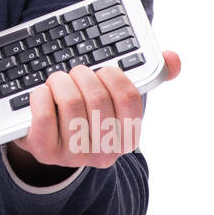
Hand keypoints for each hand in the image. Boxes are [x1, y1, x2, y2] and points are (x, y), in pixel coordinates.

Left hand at [7, 50, 180, 181]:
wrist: (50, 139)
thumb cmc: (88, 112)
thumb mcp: (116, 99)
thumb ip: (149, 75)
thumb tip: (172, 58)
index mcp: (127, 138)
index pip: (129, 98)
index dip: (113, 76)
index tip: (103, 71)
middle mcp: (104, 152)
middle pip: (97, 98)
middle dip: (83, 74)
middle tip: (76, 72)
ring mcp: (74, 155)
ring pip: (71, 103)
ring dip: (60, 81)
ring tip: (59, 81)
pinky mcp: (45, 152)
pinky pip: (44, 115)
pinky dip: (41, 96)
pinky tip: (43, 93)